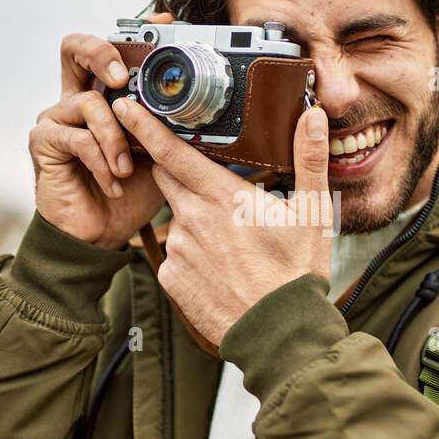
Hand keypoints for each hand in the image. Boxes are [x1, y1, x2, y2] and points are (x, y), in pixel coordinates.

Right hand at [29, 13, 174, 249]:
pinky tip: (113, 182)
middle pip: (74, 47)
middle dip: (102, 51)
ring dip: (116, 137)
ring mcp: (56, 117)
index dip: (133, 31)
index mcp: (103, 96)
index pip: (110, 50)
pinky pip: (78, 137)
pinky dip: (102, 161)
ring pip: (89, 101)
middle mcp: (75, 99)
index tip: (164, 25)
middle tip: (122, 76)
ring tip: (127, 168)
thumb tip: (205, 108)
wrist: (100, 234)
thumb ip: (171, 128)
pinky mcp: (44, 141)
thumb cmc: (128, 193)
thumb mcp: (162, 156)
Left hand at [112, 94, 333, 346]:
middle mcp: (191, 219)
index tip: (124, 105)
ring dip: (195, 223)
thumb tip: (313, 116)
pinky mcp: (171, 279)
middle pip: (168, 180)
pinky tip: (220, 271)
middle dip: (177, 173)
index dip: (144, 125)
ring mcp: (178, 250)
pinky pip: (175, 257)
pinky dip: (192, 257)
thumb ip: (308, 159)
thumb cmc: (296, 272)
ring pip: (178, 221)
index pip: (172, 151)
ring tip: (232, 248)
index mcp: (222, 196)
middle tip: (211, 189)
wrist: (278, 333)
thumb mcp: (311, 212)